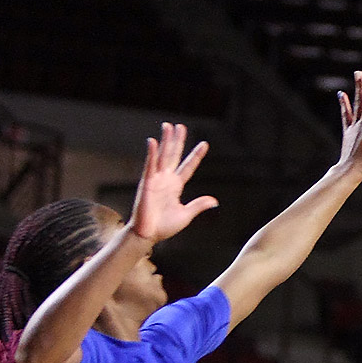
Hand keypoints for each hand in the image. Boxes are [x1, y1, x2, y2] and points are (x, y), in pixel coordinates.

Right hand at [127, 122, 218, 244]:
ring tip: (169, 126)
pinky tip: (153, 142)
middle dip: (177, 141)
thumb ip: (199, 205)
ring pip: (162, 156)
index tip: (204, 144)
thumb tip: (214, 201)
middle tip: (180, 126)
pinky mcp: (147, 183)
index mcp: (176, 186)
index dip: (196, 156)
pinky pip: (150, 166)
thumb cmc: (164, 227)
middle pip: (174, 156)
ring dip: (166, 141)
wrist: (148, 235)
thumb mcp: (186, 214)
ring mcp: (156, 180)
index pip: (188, 167)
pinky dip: (151, 154)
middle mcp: (166, 180)